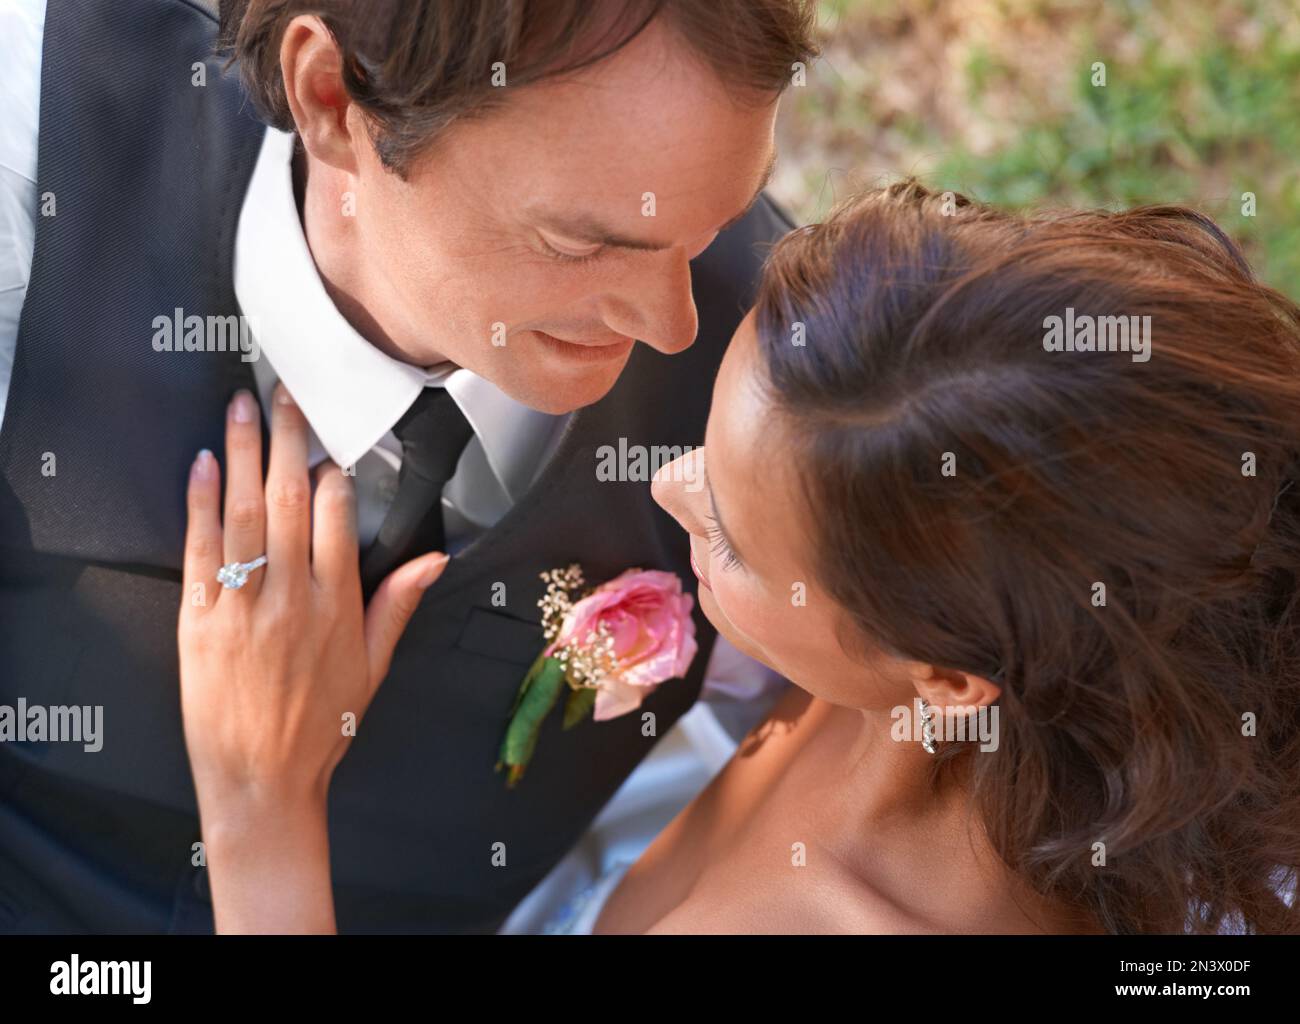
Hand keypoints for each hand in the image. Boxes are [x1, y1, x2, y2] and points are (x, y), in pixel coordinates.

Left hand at [177, 384, 447, 930]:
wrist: (260, 778)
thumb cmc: (319, 725)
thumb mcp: (373, 669)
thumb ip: (398, 605)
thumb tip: (433, 557)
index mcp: (338, 605)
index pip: (337, 516)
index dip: (335, 469)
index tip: (331, 437)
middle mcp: (291, 596)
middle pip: (291, 498)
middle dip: (289, 438)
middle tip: (285, 391)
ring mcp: (242, 605)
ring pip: (244, 512)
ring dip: (243, 453)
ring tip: (241, 405)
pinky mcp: (199, 619)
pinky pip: (200, 548)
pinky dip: (201, 502)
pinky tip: (204, 464)